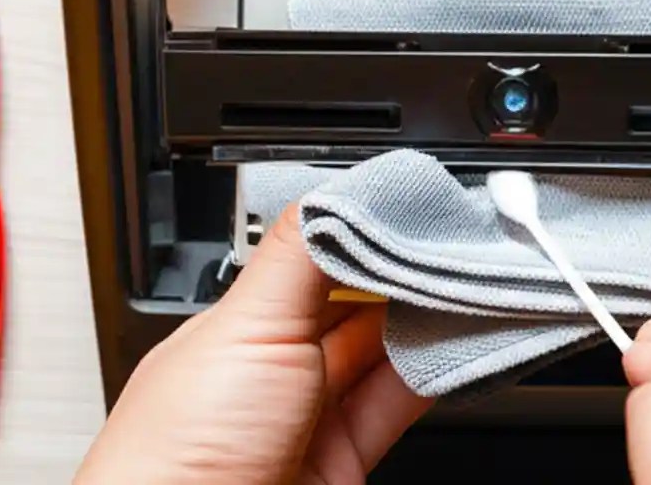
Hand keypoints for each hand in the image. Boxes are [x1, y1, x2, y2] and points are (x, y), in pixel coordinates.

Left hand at [74, 203, 431, 484]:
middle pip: (354, 309)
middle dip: (406, 277)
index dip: (364, 236)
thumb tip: (335, 192)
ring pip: (384, 355)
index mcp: (235, 329)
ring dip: (430, 323)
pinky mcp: (344, 464)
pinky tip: (461, 344)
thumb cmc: (176, 457)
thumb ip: (295, 260)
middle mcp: (272, 373)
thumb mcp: (244, 330)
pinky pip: (400, 403)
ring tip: (473, 287)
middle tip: (459, 246)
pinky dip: (437, 373)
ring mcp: (309, 422)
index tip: (415, 210)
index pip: (311, 265)